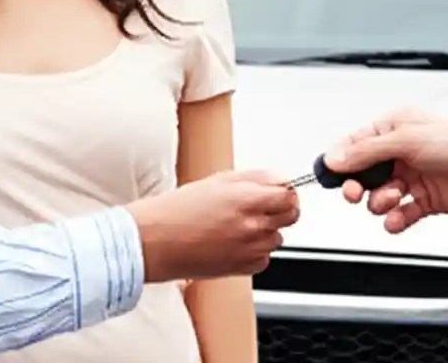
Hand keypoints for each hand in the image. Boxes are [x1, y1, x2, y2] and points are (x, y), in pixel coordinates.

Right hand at [125, 169, 298, 281]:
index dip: (286, 192)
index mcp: (247, 199)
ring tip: (238, 225)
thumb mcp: (218, 181)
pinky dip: (255, 251)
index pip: (290, 195)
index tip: (278, 192)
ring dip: (266, 231)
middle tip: (263, 207)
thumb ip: (256, 178)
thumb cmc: (178, 211)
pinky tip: (234, 242)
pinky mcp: (243, 269)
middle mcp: (253, 226)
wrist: (156, 242)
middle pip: (291, 216)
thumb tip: (280, 179)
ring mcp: (250, 249)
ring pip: (277, 238)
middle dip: (282, 209)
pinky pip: (264, 258)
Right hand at [324, 108, 447, 232]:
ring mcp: (412, 177)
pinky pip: (399, 214)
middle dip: (357, 186)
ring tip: (394, 199)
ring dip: (380, 202)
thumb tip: (335, 157)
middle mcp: (401, 152)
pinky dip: (395, 219)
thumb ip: (367, 151)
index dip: (341, 161)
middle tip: (356, 193)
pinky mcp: (424, 200)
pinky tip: (398, 218)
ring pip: (379, 196)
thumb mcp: (407, 140)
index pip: (355, 144)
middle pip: (363, 173)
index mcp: (394, 128)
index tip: (332, 176)